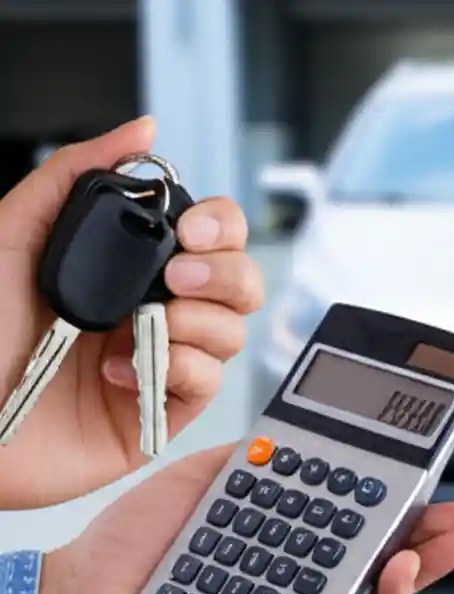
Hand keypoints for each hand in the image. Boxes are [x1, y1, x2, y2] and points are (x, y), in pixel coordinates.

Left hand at [0, 117, 263, 507]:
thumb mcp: (13, 234)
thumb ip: (74, 172)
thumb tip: (143, 131)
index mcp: (129, 268)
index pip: (214, 237)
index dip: (222, 228)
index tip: (193, 232)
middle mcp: (153, 312)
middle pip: (241, 282)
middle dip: (226, 273)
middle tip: (180, 276)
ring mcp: (161, 362)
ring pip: (233, 332)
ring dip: (202, 322)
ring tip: (147, 327)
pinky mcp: (159, 413)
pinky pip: (208, 384)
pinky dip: (177, 370)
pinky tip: (117, 371)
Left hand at [29, 443, 453, 593]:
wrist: (85, 592)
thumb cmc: (147, 541)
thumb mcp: (214, 477)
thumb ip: (265, 458)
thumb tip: (313, 434)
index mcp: (305, 537)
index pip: (379, 525)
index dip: (425, 515)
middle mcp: (310, 581)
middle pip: (394, 571)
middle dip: (439, 552)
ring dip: (401, 592)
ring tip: (404, 563)